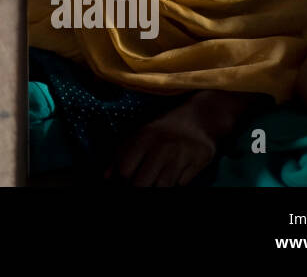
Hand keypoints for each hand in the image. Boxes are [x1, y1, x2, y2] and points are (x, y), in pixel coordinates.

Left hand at [108, 92, 231, 186]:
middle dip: (137, 188)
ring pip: (161, 187)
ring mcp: (180, 155)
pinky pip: (181, 185)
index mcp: (143, 138)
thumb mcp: (140, 135)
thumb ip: (121, 155)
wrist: (199, 119)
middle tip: (139, 183)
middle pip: (141, 183)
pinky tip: (173, 175)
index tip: (123, 183)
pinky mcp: (197, 163)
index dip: (121, 182)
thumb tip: (106, 177)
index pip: (124, 170)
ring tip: (155, 179)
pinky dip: (175, 184)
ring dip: (157, 187)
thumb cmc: (163, 130)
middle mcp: (161, 146)